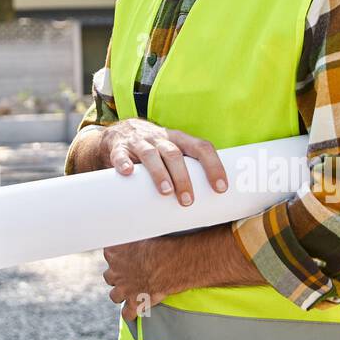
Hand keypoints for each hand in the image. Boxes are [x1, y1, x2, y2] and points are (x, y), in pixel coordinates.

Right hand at [97, 118, 227, 205]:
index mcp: (179, 140)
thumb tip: (211, 205)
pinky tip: (128, 172)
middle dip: (184, 178)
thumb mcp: (173, 153)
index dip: (213, 166)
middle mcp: (160, 138)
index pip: (202, 147)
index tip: (221, 189)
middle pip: (175, 154)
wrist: (118, 134)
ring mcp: (139, 142)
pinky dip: (124, 163)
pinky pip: (120, 155)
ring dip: (160, 173)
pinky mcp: (118, 148)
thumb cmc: (154, 151)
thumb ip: (188, 171)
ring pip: (151, 154)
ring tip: (166, 192)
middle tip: (188, 201)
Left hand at [103, 236, 185, 320]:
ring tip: (131, 291)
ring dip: (121, 294)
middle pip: (109, 276)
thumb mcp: (143, 233)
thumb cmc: (160, 245)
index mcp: (114, 252)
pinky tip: (136, 311)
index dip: (118, 256)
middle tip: (130, 274)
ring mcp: (123, 289)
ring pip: (114, 296)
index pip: (109, 254)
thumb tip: (134, 226)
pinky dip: (131, 313)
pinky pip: (127, 314)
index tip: (126, 256)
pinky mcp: (134, 303)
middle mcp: (115, 271)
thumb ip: (134, 236)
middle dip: (118, 276)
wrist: (171, 263)